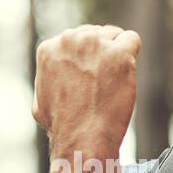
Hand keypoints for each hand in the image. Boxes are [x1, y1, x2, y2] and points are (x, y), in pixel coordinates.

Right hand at [33, 24, 139, 149]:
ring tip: (111, 82)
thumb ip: (48, 80)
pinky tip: (125, 73)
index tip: (88, 78)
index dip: (86, 59)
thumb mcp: (41, 101)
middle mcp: (69, 40)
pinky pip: (132, 39)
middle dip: (101, 55)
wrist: (82, 139)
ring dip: (116, 56)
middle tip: (101, 83)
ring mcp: (95, 44)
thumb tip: (56, 74)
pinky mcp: (119, 53)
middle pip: (96, 34)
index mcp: (49, 48)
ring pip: (114, 35)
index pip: (76, 38)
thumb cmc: (62, 126)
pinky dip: (132, 54)